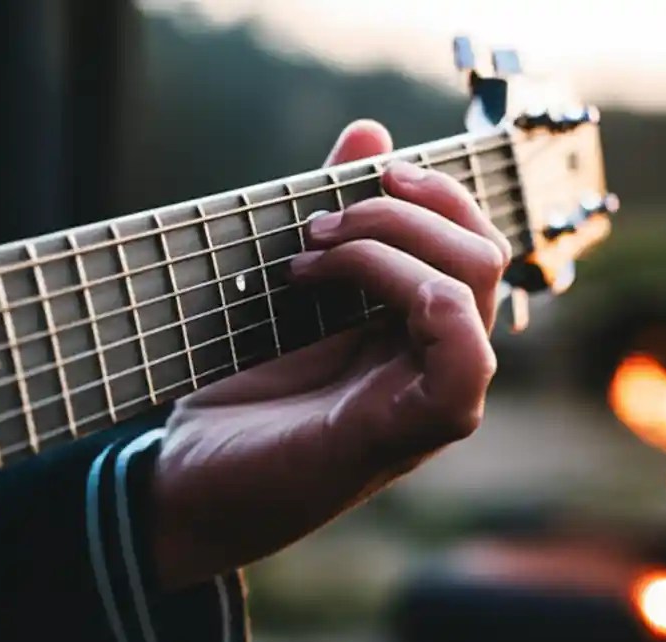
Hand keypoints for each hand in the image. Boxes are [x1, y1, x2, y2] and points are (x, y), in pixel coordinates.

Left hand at [151, 120, 510, 590]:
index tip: (359, 173)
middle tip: (314, 224)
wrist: (184, 486)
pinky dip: (408, 295)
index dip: (430, 190)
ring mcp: (429, 399)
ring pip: (470, 283)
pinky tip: (329, 290)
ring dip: (388, 241)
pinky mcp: (407, 433)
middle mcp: (434, 361)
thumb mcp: (280, 293)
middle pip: (480, 249)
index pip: (470, 240)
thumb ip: (330, 220)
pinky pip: (463, 357)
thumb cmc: (233, 398)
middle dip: (402, 206)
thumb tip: (371, 130)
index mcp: (413, 331)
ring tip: (308, 256)